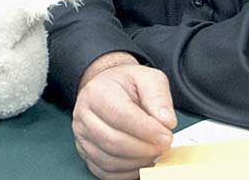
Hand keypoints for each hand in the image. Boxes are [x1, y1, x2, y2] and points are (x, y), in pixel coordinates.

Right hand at [73, 53, 176, 179]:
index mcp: (98, 92)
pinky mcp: (86, 153)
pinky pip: (106, 172)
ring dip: (138, 162)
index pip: (120, 114)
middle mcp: (84, 115)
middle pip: (112, 141)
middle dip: (144, 149)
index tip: (166, 135)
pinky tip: (141, 161)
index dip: (146, 129)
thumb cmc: (127, 84)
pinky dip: (128, 172)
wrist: (108, 87)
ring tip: (154, 152)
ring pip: (109, 160)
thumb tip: (166, 121)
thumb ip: (159, 96)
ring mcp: (82, 137)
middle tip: (163, 146)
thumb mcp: (147, 78)